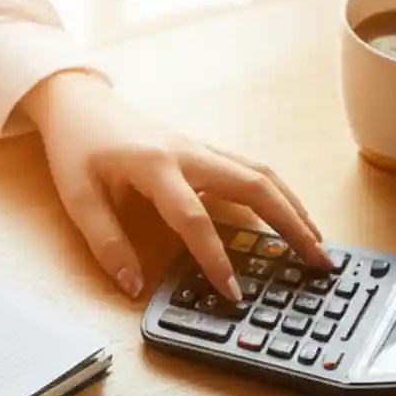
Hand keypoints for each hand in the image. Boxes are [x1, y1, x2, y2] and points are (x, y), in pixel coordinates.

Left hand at [20, 71, 332, 299]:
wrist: (80, 102)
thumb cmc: (77, 148)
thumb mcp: (78, 198)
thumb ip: (106, 244)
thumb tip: (132, 287)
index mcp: (156, 166)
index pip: (195, 220)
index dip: (216, 259)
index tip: (234, 293)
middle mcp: (189, 152)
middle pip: (254, 186)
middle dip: (290, 225)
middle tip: (319, 261)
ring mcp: (201, 146)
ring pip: (262, 173)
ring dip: (294, 207)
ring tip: (318, 242)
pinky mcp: (205, 148)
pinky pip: (251, 168)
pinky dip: (278, 193)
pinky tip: (291, 216)